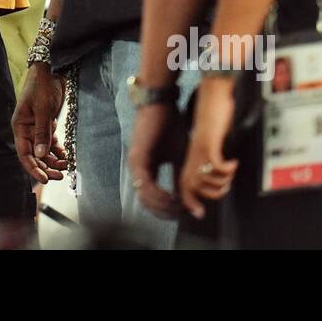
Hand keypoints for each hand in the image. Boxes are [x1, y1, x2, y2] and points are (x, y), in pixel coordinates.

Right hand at [13, 61, 69, 182]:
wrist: (50, 71)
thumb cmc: (42, 87)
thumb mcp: (43, 109)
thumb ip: (42, 132)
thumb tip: (40, 155)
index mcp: (20, 126)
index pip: (24, 154)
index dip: (33, 168)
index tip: (45, 179)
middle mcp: (27, 130)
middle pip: (34, 156)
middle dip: (46, 167)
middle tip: (60, 176)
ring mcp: (36, 129)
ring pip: (43, 152)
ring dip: (53, 161)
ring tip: (66, 167)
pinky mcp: (46, 126)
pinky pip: (51, 144)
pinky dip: (58, 151)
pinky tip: (67, 157)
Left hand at [128, 102, 180, 218]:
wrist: (161, 105)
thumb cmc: (169, 126)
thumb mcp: (177, 155)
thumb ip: (179, 175)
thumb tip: (186, 195)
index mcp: (145, 168)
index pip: (150, 198)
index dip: (165, 208)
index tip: (181, 213)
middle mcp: (137, 169)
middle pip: (146, 201)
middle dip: (164, 211)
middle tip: (180, 215)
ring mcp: (135, 164)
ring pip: (145, 196)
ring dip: (163, 205)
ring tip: (179, 208)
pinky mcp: (137, 158)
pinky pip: (146, 185)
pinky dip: (160, 195)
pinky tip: (174, 198)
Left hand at [178, 80, 238, 217]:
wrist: (213, 96)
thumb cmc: (214, 118)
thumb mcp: (211, 142)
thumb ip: (210, 157)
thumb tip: (216, 174)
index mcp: (190, 156)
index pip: (183, 185)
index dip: (189, 201)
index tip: (200, 213)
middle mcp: (191, 155)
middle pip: (192, 187)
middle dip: (211, 195)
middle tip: (225, 188)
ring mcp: (198, 149)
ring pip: (204, 179)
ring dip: (221, 182)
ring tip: (230, 173)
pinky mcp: (208, 143)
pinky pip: (215, 165)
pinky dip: (226, 169)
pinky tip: (233, 163)